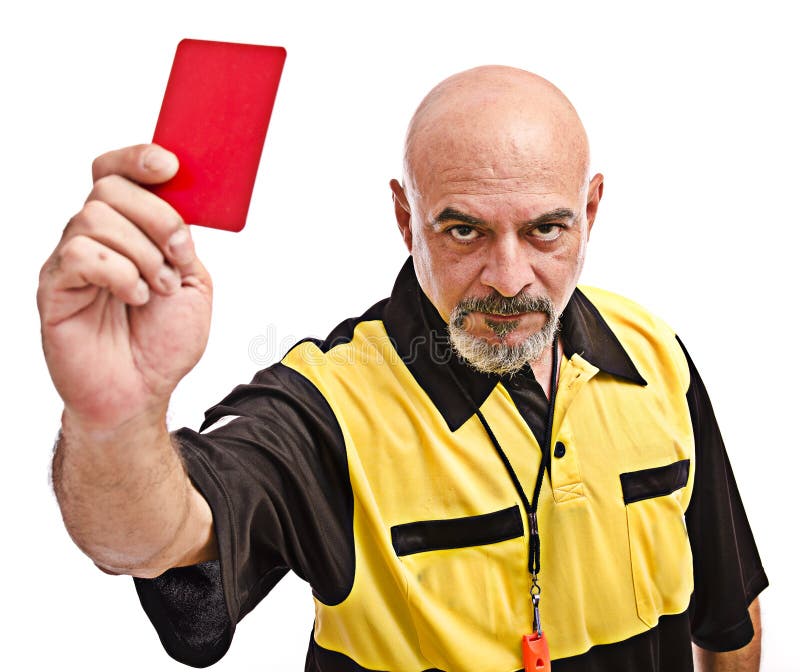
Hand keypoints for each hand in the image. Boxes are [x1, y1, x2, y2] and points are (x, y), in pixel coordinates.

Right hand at [37, 144, 212, 430]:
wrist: (142, 391)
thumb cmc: (162, 343)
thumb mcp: (193, 284)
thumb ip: (184, 242)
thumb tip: (178, 207)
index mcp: (127, 231)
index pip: (116, 173)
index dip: (138, 158)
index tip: (170, 166)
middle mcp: (94, 238)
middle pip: (110, 187)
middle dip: (158, 217)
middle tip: (177, 257)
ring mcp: (71, 261)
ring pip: (95, 217)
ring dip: (142, 254)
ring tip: (156, 289)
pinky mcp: (54, 287)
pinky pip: (80, 254)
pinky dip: (120, 274)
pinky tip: (134, 298)